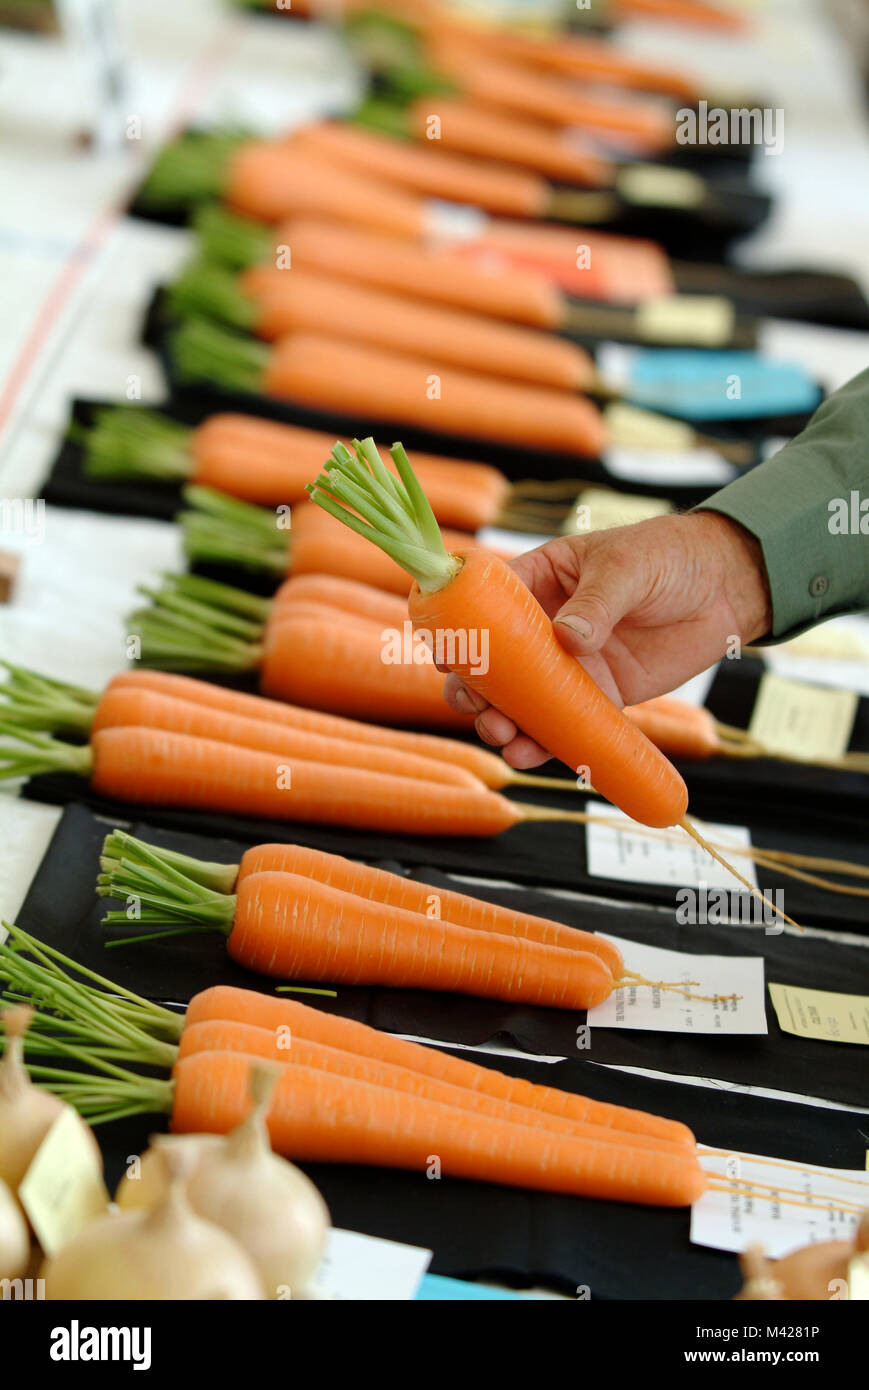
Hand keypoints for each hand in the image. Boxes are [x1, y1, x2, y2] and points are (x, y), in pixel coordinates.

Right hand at [443, 511, 771, 768]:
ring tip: (503, 737)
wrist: (726, 586)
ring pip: (525, 700)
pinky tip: (529, 754)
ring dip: (505, 722)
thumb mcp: (627, 567)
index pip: (487, 606)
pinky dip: (546, 742)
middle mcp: (545, 625)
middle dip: (478, 689)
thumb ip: (596, 602)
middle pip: (496, 663)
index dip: (465, 633)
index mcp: (540, 580)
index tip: (452, 658)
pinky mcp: (601, 693)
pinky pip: (566, 722)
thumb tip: (567, 637)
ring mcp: (571, 663)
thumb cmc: (669, 556)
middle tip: (479, 708)